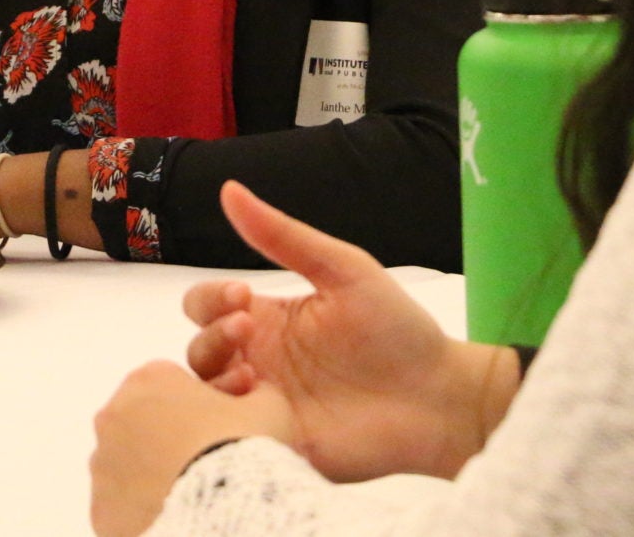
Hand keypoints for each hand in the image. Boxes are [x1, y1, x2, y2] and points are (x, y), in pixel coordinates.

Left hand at [90, 360, 294, 536]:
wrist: (223, 516)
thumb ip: (258, 390)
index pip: (171, 382)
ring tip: (194, 494)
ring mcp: (101, 465)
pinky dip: (144, 508)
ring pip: (129, 464)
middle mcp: (113, 416)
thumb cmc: (244, 450)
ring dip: (154, 472)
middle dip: (172, 436)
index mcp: (149, 380)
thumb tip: (254, 391)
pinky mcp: (100, 510)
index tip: (223, 426)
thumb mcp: (270, 408)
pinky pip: (123, 504)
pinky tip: (177, 515)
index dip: (201, 402)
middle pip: (144, 421)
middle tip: (211, 462)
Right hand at [181, 181, 518, 481]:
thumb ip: (283, 236)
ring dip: (213, 379)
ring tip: (250, 377)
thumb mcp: (342, 271)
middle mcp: (259, 362)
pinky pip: (227, 440)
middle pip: (196, 349)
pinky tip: (259, 409)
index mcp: (269, 320)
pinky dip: (227, 424)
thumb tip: (229, 188)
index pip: (205, 304)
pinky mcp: (274, 445)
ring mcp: (264, 406)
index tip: (244, 297)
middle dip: (210, 336)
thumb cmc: (396, 329)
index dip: (210, 299)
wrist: (437, 398)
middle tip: (246, 333)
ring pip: (203, 396)